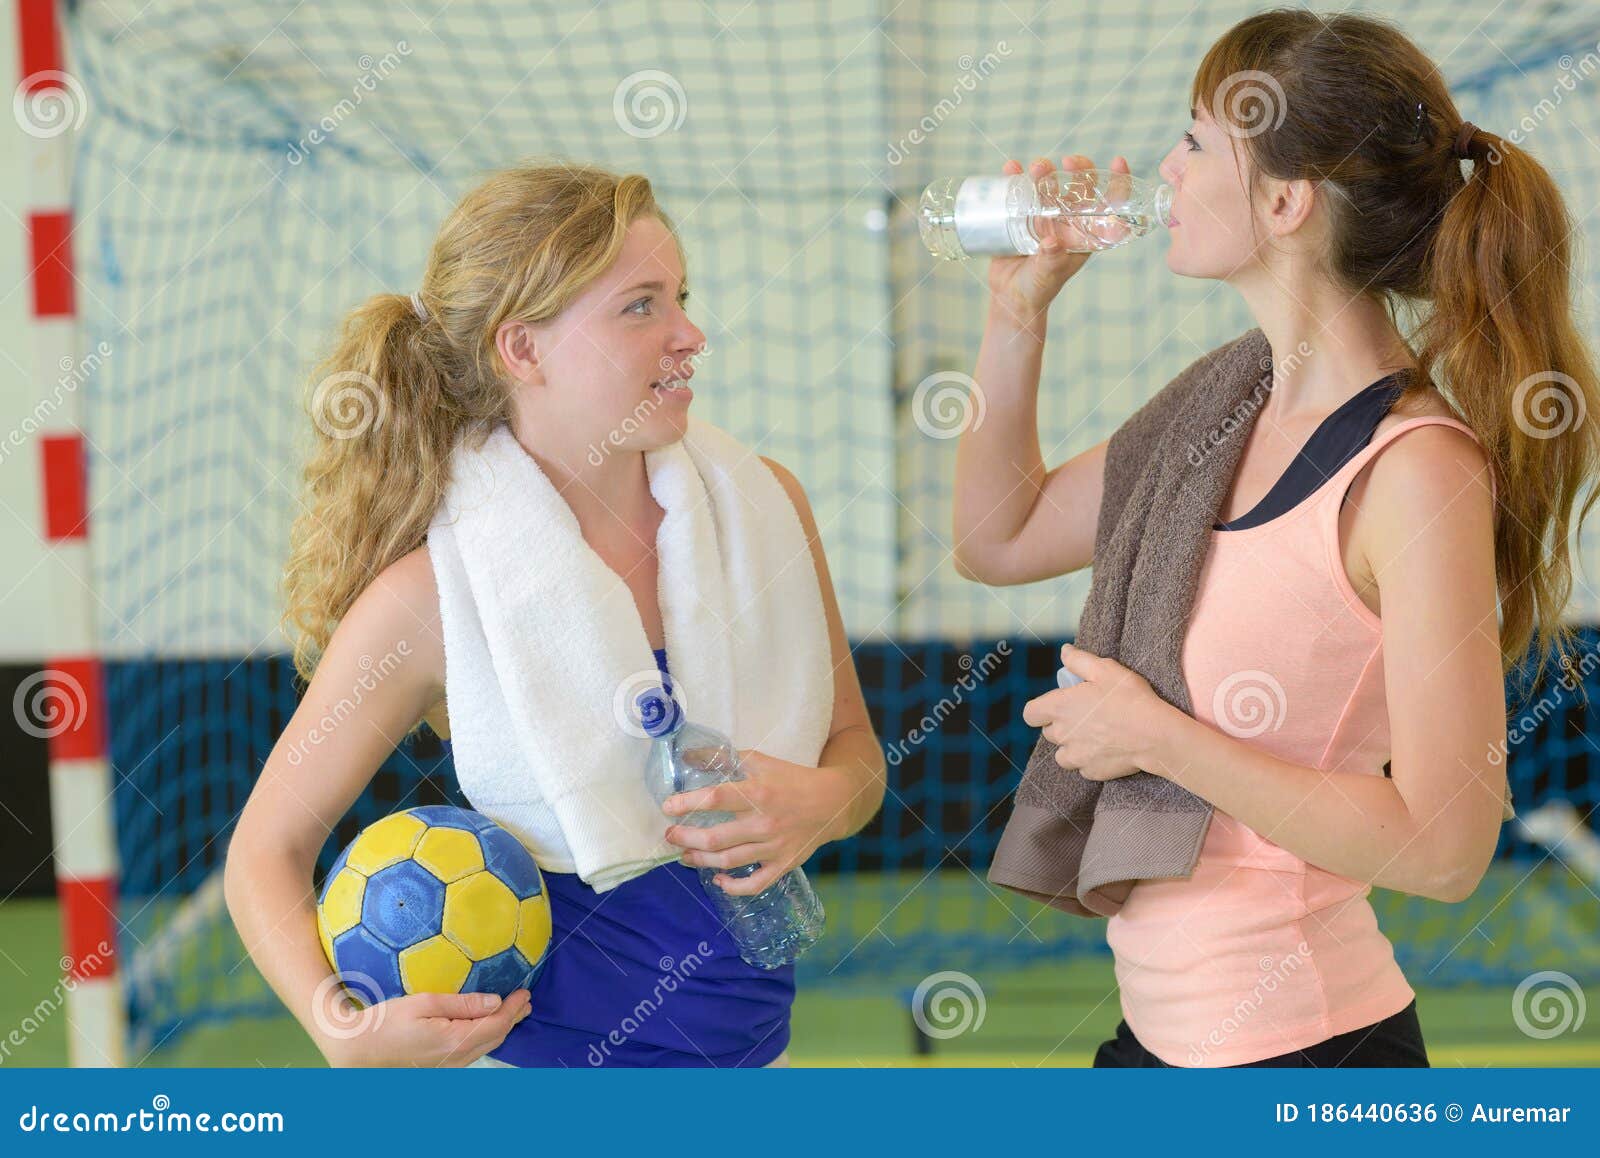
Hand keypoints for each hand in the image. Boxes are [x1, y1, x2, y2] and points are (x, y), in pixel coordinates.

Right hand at [316, 988, 531, 1067]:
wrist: (358, 1050)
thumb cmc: (387, 1021)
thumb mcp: (425, 1003)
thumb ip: (462, 1003)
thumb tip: (495, 1002)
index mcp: (453, 1041)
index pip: (495, 1025)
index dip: (513, 1008)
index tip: (525, 991)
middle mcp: (456, 1059)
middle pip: (495, 1038)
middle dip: (513, 1018)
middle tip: (526, 999)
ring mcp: (449, 1066)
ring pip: (485, 1046)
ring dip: (502, 1027)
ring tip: (514, 1010)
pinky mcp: (441, 1066)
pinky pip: (473, 1051)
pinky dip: (487, 1035)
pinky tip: (487, 1024)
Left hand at [661, 751, 852, 895]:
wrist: (831, 803)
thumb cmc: (791, 779)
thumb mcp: (760, 761)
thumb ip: (724, 758)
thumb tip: (688, 757)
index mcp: (757, 793)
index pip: (715, 798)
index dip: (687, 803)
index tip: (668, 807)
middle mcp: (763, 822)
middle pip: (715, 838)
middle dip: (685, 838)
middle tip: (670, 835)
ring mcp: (773, 847)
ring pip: (728, 861)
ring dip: (699, 860)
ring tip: (685, 856)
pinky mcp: (783, 864)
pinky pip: (755, 884)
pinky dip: (733, 887)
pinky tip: (718, 880)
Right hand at [988, 153, 1131, 329]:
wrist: (1011, 296)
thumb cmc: (1038, 289)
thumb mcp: (1048, 275)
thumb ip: (1051, 260)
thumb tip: (1051, 243)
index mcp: (1084, 232)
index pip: (1108, 205)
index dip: (1118, 182)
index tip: (1118, 162)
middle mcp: (1067, 219)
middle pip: (1079, 186)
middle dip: (1079, 168)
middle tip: (1070, 162)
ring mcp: (1043, 214)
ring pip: (1049, 183)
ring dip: (1045, 170)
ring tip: (1037, 168)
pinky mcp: (1020, 214)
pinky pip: (1019, 190)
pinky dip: (1015, 176)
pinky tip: (1011, 168)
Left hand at [1021, 643, 1173, 781]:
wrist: (1155, 735)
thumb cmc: (1130, 698)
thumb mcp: (1105, 669)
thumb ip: (1079, 660)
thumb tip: (1064, 651)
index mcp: (1060, 708)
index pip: (1030, 713)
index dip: (1039, 709)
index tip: (1057, 704)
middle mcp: (1062, 734)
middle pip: (1049, 732)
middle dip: (1061, 724)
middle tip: (1085, 715)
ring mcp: (1076, 756)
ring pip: (1062, 753)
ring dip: (1072, 745)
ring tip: (1095, 734)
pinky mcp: (1091, 771)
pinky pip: (1082, 767)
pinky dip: (1090, 759)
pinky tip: (1107, 749)